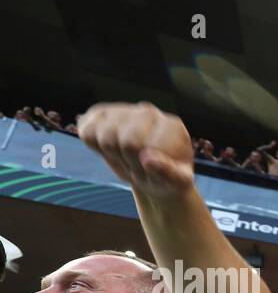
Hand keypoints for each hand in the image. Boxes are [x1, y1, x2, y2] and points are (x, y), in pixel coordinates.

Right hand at [79, 102, 195, 198]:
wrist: (151, 174)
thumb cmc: (167, 178)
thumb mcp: (176, 182)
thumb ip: (167, 172)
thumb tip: (147, 159)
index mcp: (172, 127)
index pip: (150, 150)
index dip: (144, 167)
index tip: (154, 170)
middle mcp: (149, 112)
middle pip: (125, 141)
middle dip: (131, 162)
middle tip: (139, 166)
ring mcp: (125, 110)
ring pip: (103, 134)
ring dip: (112, 154)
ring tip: (127, 158)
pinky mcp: (104, 113)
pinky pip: (86, 129)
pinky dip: (92, 144)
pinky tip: (108, 149)